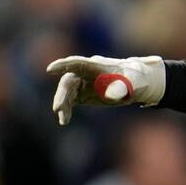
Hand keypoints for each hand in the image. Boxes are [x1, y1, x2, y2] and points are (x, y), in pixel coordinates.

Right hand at [46, 54, 165, 125]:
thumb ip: (123, 87)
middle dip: (62, 94)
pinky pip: (70, 101)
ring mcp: (82, 83)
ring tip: (63, 119)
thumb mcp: (134, 83)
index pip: (78, 63)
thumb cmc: (135, 78)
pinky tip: (64, 121)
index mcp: (97, 66)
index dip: (64, 65)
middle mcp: (85, 73)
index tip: (50, 69)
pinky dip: (66, 110)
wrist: (135, 83)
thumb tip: (110, 95)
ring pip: (67, 92)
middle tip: (58, 108)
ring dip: (63, 104)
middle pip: (69, 81)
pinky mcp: (82, 94)